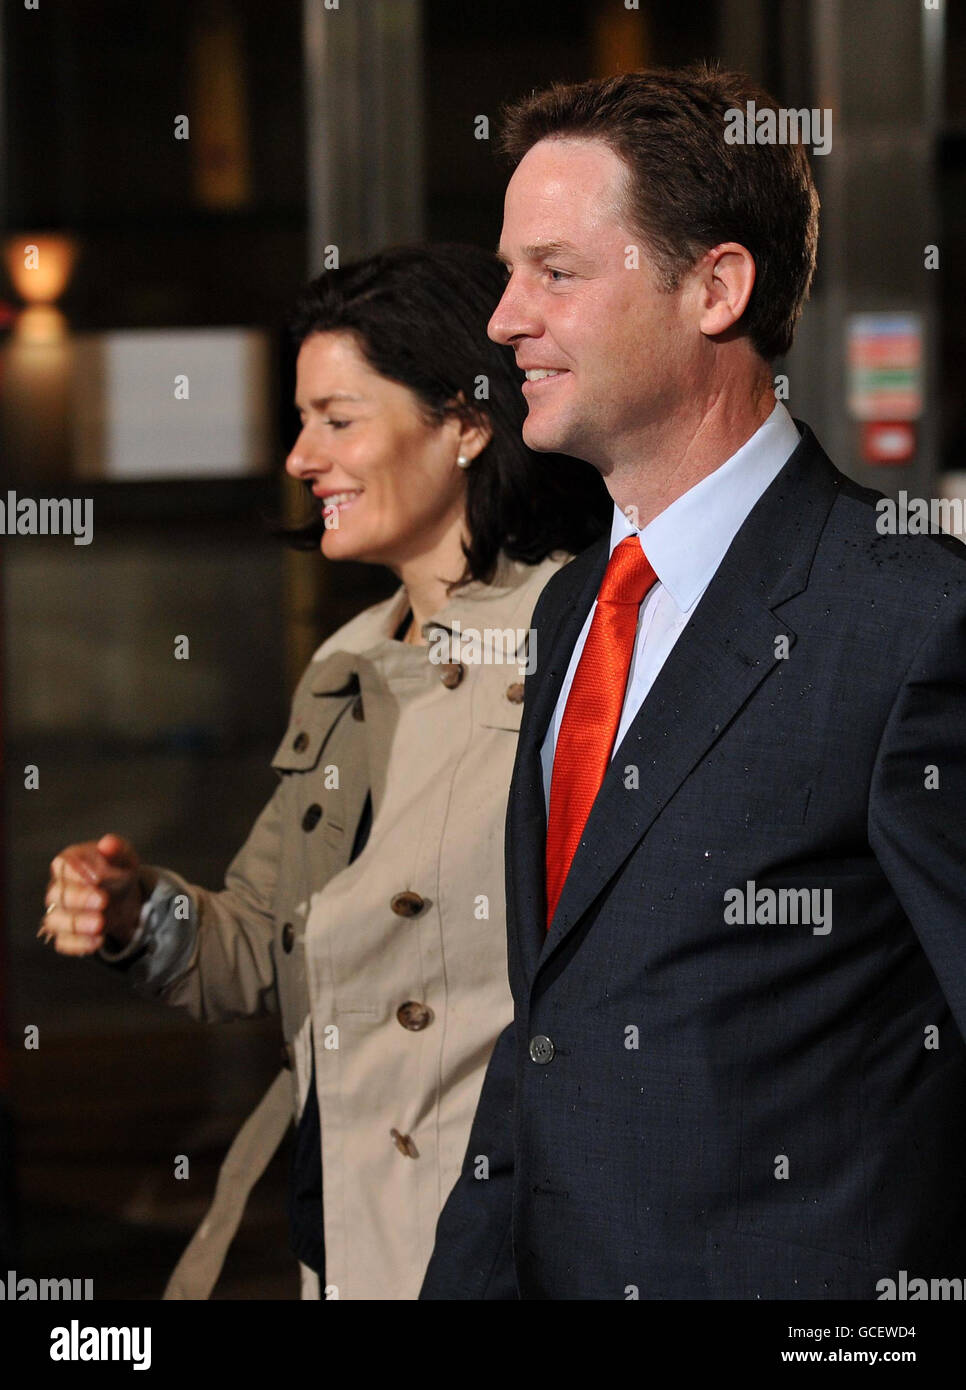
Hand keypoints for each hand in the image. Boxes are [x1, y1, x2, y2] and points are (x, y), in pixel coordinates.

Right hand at [41, 833, 144, 955]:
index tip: (99, 876)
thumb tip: (107, 843)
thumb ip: (117, 848)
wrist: (123, 895)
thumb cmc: (117, 869)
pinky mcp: (66, 934)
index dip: (78, 872)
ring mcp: (59, 912)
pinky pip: (63, 942)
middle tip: (103, 900)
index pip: (62, 867)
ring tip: (101, 924)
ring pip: (55, 921)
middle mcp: (58, 888)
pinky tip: (98, 940)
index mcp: (68, 863)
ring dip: (77, 925)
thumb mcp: (124, 856)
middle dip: (80, 899)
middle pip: (57, 895)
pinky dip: (79, 944)